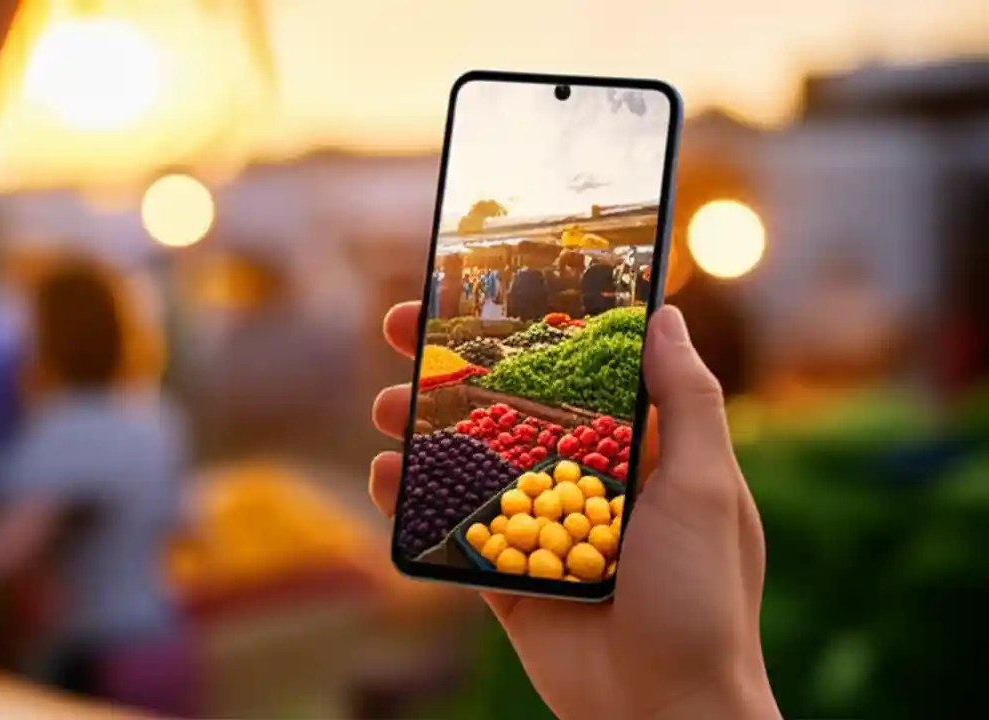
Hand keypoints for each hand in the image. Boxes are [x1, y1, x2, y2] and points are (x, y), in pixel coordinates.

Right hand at [371, 303, 780, 719]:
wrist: (667, 714)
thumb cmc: (704, 599)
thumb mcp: (706, 489)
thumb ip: (687, 404)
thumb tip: (667, 317)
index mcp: (639, 454)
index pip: (578, 371)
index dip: (530, 329)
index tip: (485, 292)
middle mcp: (586, 483)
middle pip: (511, 407)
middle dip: (456, 367)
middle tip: (403, 328)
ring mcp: (541, 530)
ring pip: (473, 464)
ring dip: (424, 429)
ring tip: (386, 407)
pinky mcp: (507, 578)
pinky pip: (453, 532)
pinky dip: (413, 503)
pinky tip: (383, 477)